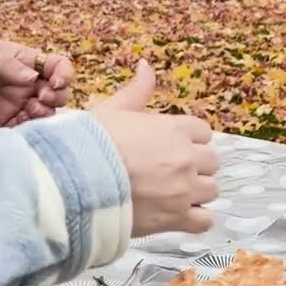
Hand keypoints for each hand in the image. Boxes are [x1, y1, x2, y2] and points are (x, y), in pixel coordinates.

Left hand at [0, 36, 74, 127]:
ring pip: (44, 115)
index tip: (54, 83)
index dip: (63, 74)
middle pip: (56, 94)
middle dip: (56, 98)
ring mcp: (13, 106)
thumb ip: (6, 65)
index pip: (56, 66)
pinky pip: (22, 131)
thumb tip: (34, 78)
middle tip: (39, 100)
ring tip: (30, 112)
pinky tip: (16, 126)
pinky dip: (26, 131)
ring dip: (45, 116)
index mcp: (24, 63)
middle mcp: (24, 85)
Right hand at [93, 61, 219, 236]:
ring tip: (172, 194)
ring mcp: (184, 189)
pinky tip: (179, 215)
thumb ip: (137, 90)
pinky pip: (204, 220)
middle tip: (171, 172)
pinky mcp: (177, 218)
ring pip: (211, 190)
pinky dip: (196, 219)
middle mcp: (186, 158)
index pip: (203, 132)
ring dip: (197, 192)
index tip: (172, 147)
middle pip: (211, 162)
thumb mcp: (113, 109)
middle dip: (195, 166)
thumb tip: (146, 65)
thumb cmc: (89, 144)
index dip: (190, 140)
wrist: (74, 184)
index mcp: (174, 129)